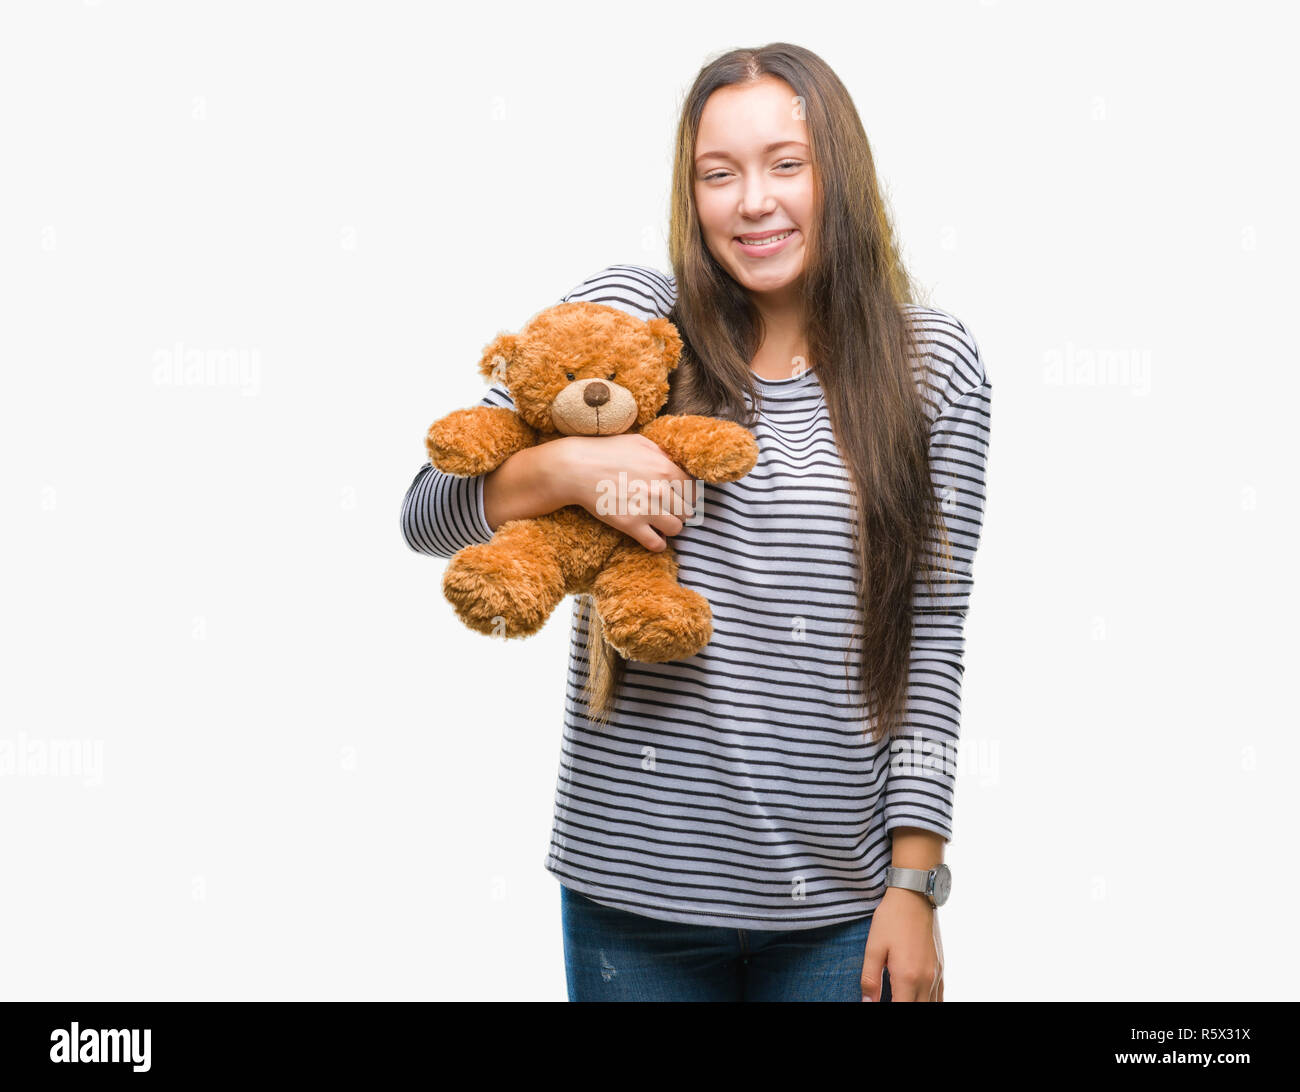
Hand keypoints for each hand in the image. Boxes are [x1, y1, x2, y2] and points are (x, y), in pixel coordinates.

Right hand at [554, 433, 697, 552]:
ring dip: (670, 527)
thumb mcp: (639, 442)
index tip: (679, 498)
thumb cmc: (606, 451)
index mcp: (665, 468)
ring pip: (676, 529)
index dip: (686, 495)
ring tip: (661, 524)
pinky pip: (656, 544)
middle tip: (669, 511)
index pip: (693, 490)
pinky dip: (657, 544)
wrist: (576, 469)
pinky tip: (653, 538)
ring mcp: (646, 509)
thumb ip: (661, 453)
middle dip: (679, 512)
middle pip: (687, 511)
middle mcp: (660, 490)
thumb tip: (675, 463)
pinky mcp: (631, 525)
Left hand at [860, 887, 944, 1001]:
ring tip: (900, 996)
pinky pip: (939, 996)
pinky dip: (929, 1002)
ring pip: (932, 1005)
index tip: (878, 1003)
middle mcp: (926, 979)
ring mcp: (936, 974)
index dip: (888, 1010)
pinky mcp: (940, 968)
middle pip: (918, 1009)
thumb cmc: (891, 920)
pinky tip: (916, 998)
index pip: (901, 1009)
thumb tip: (867, 1002)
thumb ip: (870, 979)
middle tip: (889, 998)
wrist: (913, 897)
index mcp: (907, 977)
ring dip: (916, 1004)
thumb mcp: (873, 948)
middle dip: (902, 1006)